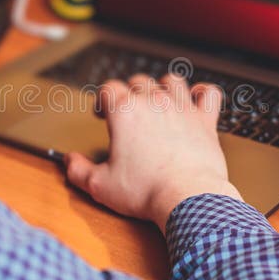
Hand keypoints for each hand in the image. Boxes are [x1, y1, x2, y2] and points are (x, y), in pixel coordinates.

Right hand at [65, 74, 242, 231]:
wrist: (187, 199)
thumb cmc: (146, 192)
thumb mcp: (100, 185)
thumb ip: (79, 171)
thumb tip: (70, 161)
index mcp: (125, 112)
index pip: (109, 88)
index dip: (102, 99)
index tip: (102, 113)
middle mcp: (154, 102)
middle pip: (138, 82)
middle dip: (129, 93)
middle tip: (127, 112)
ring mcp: (182, 108)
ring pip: (172, 81)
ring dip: (162, 87)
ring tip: (158, 100)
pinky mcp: (205, 120)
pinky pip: (209, 93)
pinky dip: (202, 92)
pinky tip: (196, 99)